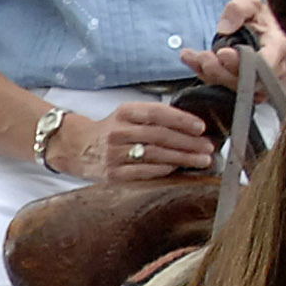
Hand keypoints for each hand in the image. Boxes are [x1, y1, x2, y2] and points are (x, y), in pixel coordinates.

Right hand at [57, 99, 214, 181]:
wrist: (77, 147)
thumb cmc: (112, 130)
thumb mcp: (128, 115)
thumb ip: (155, 117)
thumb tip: (193, 127)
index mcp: (125, 112)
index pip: (157, 113)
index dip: (181, 120)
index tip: (201, 127)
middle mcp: (118, 132)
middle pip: (160, 136)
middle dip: (189, 143)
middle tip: (209, 148)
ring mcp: (114, 154)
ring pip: (155, 155)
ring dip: (182, 159)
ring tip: (202, 161)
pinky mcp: (112, 173)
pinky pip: (144, 172)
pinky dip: (164, 171)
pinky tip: (178, 170)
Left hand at [188, 0, 285, 102]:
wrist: (257, 29)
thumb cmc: (257, 16)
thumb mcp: (250, 3)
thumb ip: (238, 9)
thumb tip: (224, 27)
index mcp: (276, 47)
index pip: (265, 65)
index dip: (242, 63)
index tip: (222, 53)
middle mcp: (270, 70)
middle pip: (245, 82)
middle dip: (220, 71)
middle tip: (203, 56)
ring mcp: (255, 82)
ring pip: (231, 88)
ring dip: (209, 74)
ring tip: (194, 56)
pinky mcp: (238, 86)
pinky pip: (220, 87)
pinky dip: (202, 74)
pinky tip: (190, 59)